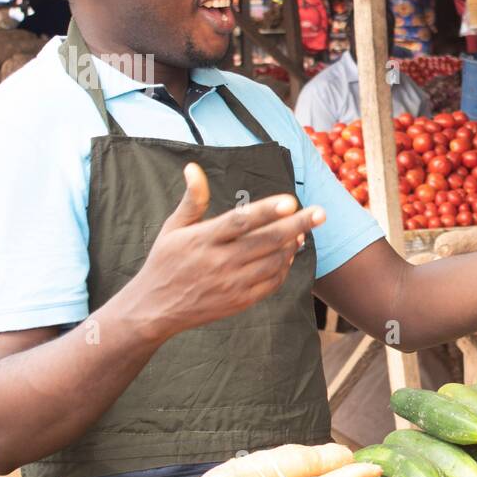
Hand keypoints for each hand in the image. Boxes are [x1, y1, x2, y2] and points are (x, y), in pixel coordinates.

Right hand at [127, 163, 324, 340]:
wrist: (155, 309)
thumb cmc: (165, 262)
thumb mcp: (173, 228)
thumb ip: (192, 200)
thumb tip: (193, 168)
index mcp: (202, 240)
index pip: (240, 222)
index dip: (266, 211)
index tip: (291, 201)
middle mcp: (219, 262)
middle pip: (266, 241)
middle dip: (297, 226)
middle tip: (321, 213)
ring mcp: (231, 284)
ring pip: (273, 262)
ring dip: (292, 245)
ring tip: (302, 230)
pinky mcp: (239, 301)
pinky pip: (271, 283)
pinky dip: (284, 267)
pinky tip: (288, 254)